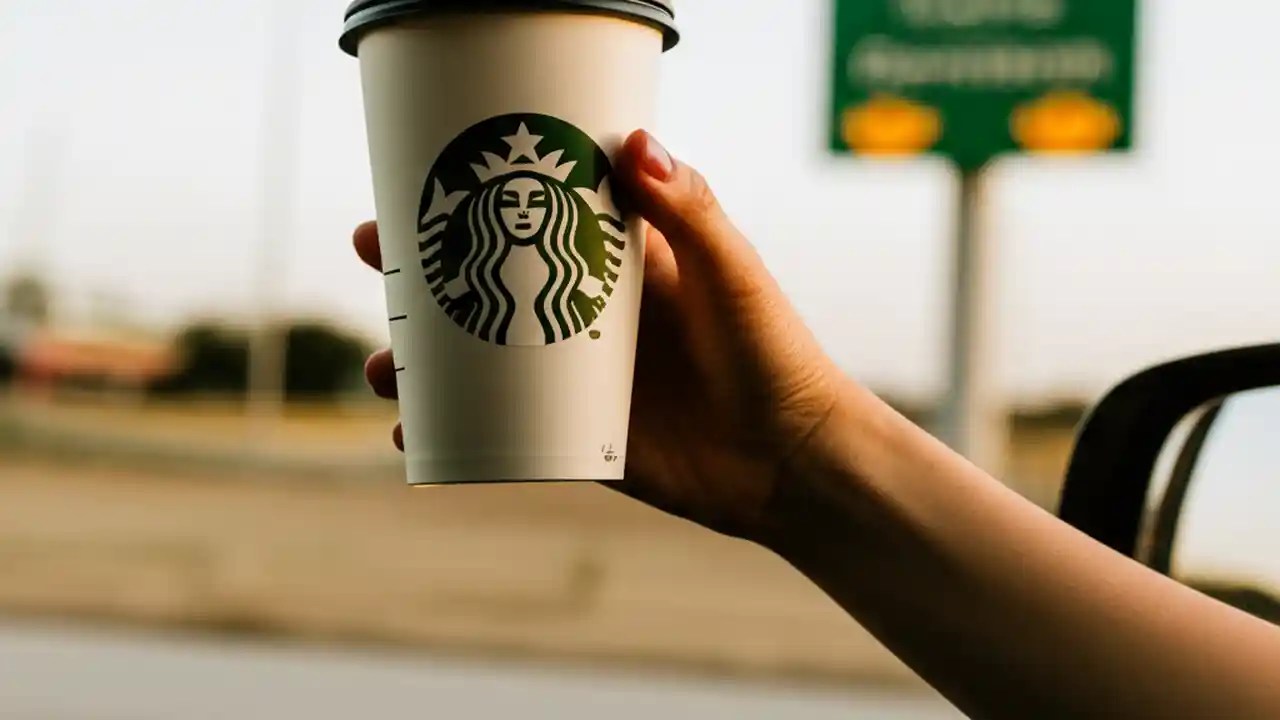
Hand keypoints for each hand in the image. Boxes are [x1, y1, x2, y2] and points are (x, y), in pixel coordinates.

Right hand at [357, 130, 848, 542]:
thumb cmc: (776, 357)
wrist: (793, 462)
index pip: (537, 215)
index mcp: (623, 265)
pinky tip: (412, 436)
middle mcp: (590, 316)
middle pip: (491, 281)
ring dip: (424, 358)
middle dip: (427, 271)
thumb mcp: (733, 274)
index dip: (481, 196)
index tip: (425, 179)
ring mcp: (580, 380)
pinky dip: (453, 431)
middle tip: (376, 255)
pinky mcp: (580, 437)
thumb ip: (689, 210)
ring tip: (384, 366)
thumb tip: (632, 139)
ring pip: (482, 358)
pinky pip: (502, 428)